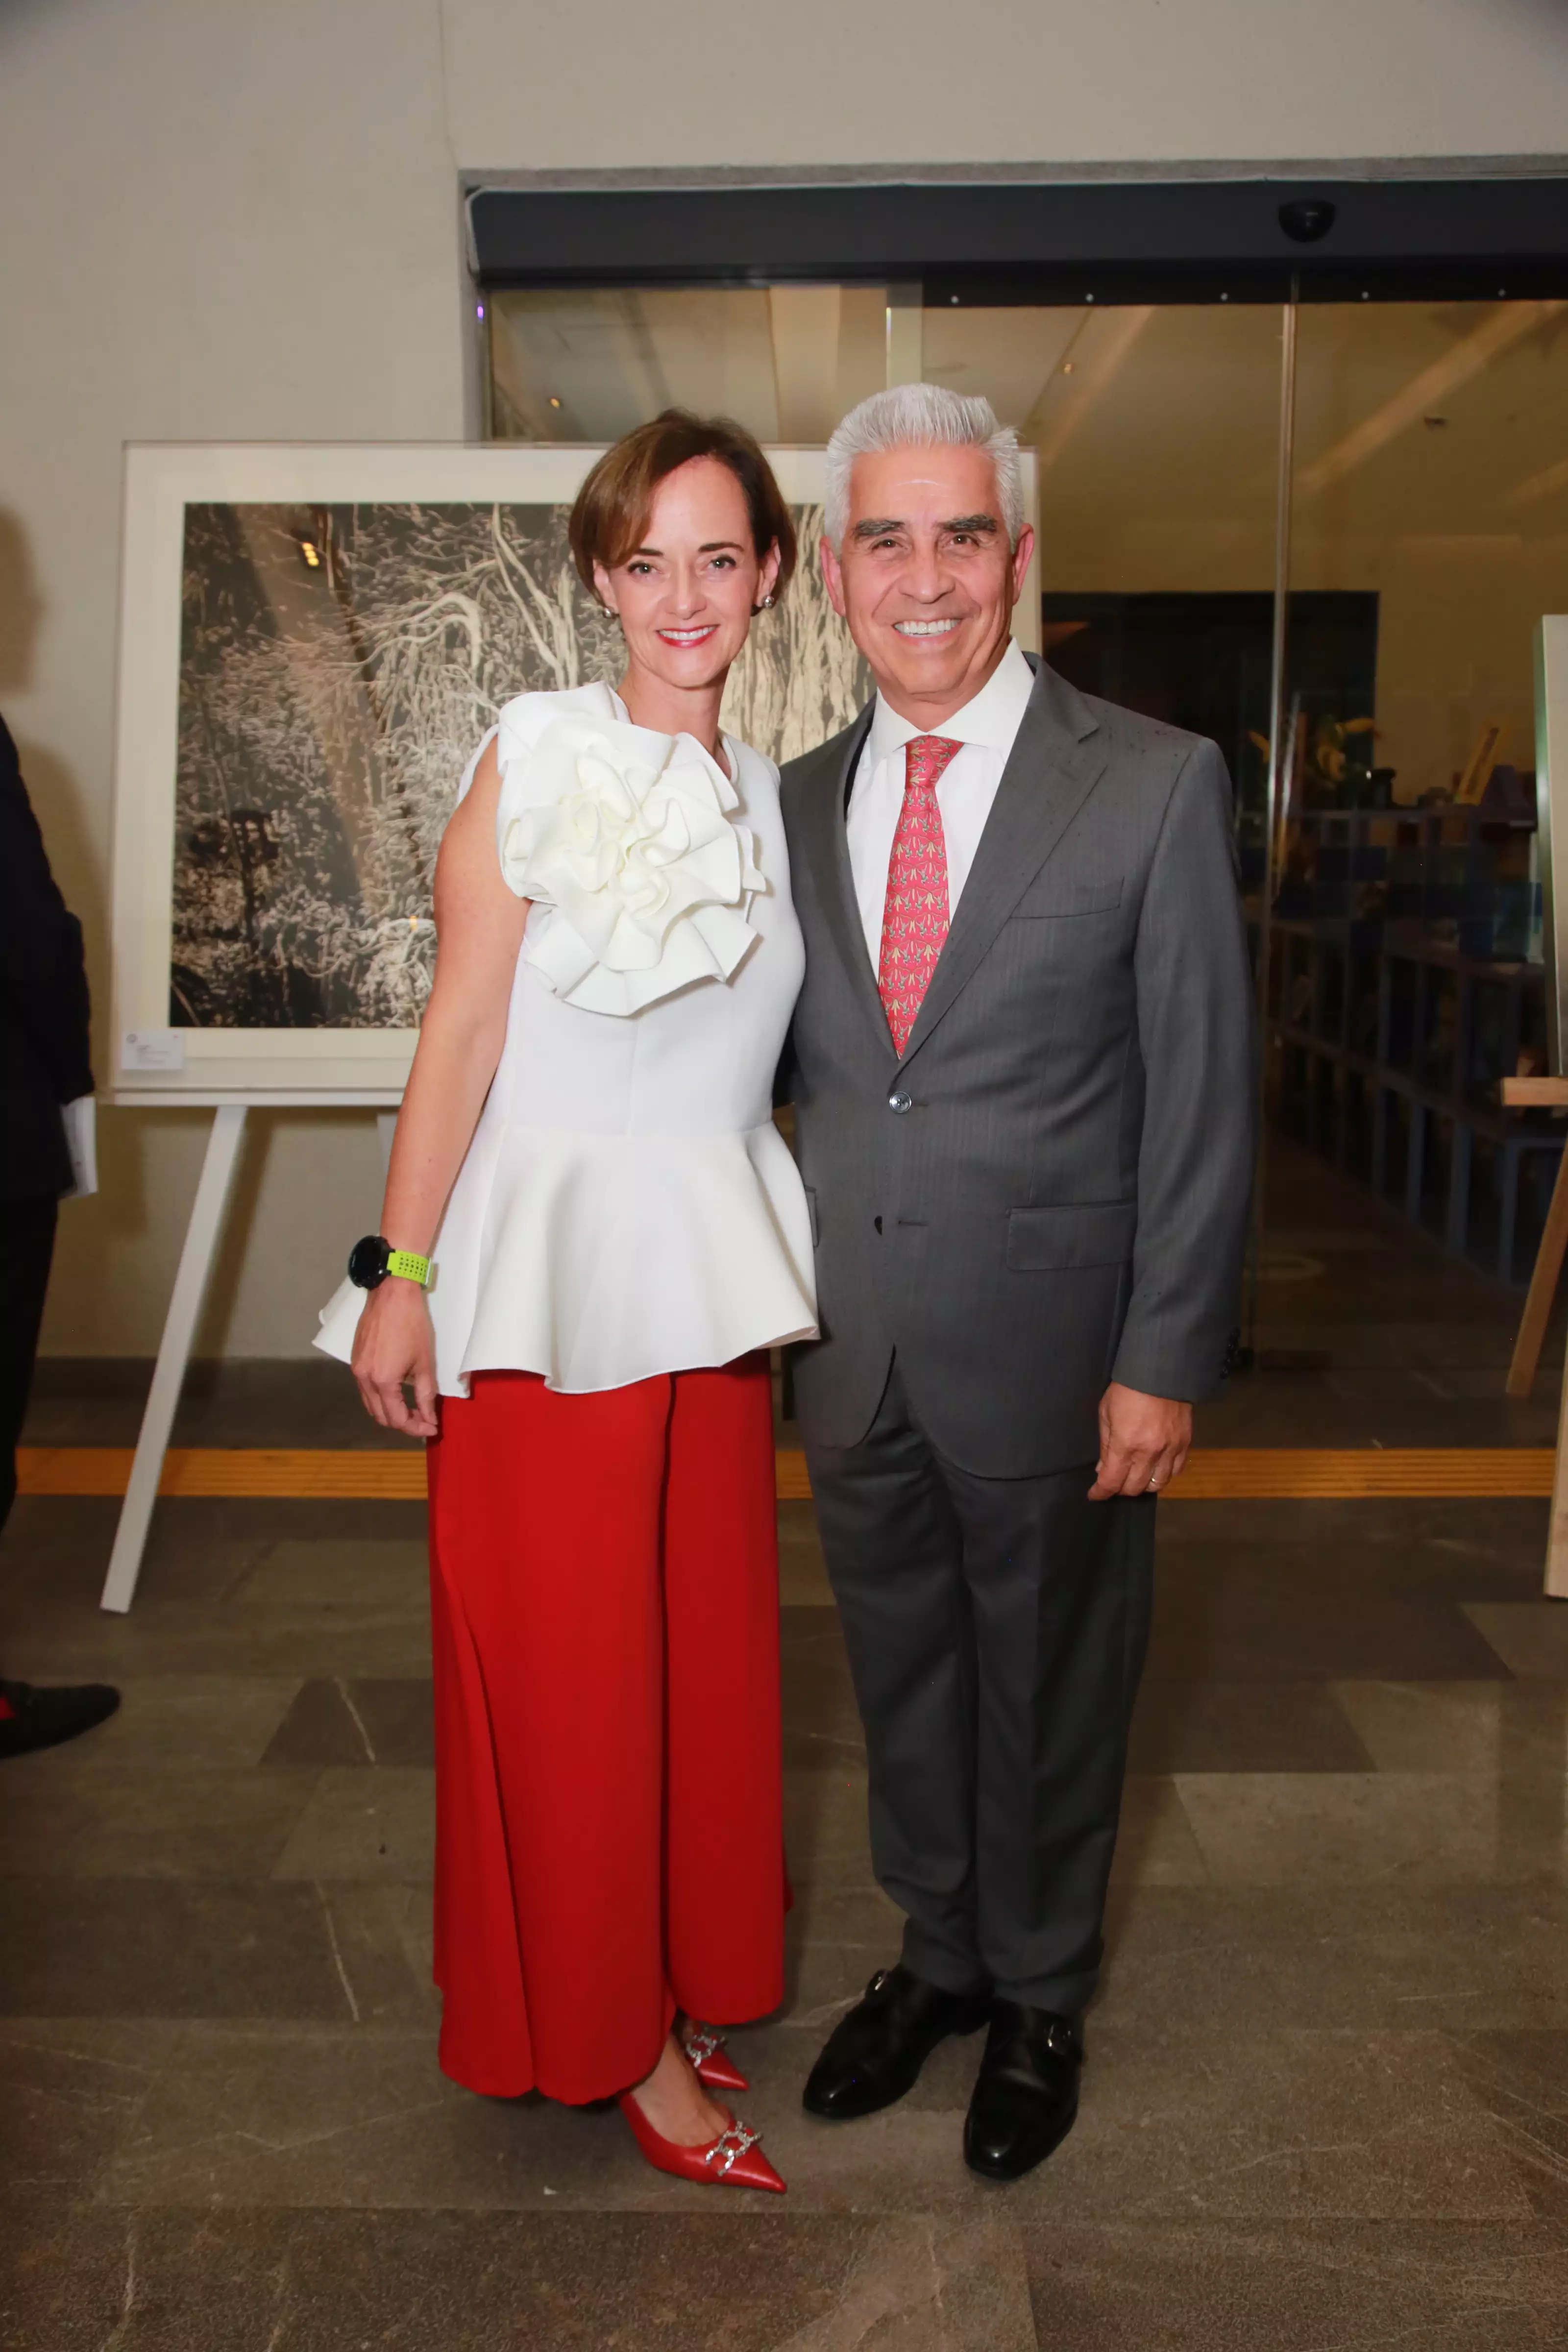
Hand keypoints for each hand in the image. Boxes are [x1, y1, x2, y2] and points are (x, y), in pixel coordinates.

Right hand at [351, 1279, 438, 1438]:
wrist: (391, 1294)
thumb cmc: (411, 1323)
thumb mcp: (425, 1362)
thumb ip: (426, 1394)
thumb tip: (429, 1417)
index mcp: (383, 1381)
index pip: (397, 1419)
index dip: (415, 1428)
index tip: (431, 1427)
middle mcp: (364, 1378)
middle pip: (381, 1416)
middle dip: (403, 1423)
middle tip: (424, 1420)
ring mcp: (356, 1369)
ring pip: (371, 1404)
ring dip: (390, 1411)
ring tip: (412, 1409)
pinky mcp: (355, 1360)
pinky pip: (365, 1389)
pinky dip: (380, 1397)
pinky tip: (397, 1392)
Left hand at [1088, 1382, 1191, 1500]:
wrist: (1160, 1371)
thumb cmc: (1127, 1389)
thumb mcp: (1106, 1413)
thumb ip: (1105, 1445)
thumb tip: (1103, 1469)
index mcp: (1125, 1445)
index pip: (1111, 1482)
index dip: (1100, 1493)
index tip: (1094, 1494)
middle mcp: (1149, 1453)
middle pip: (1134, 1488)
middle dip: (1120, 1489)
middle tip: (1114, 1482)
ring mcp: (1170, 1450)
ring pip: (1157, 1484)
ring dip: (1143, 1485)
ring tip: (1135, 1477)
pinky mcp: (1184, 1443)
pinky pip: (1176, 1471)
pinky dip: (1165, 1475)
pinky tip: (1156, 1468)